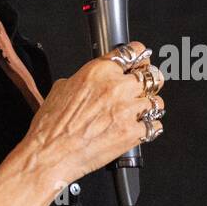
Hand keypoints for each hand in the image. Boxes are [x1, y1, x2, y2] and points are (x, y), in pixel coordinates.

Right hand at [23, 41, 165, 183]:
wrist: (49, 154)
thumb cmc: (51, 126)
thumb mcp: (61, 88)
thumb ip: (84, 79)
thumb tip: (91, 80)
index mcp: (98, 71)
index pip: (133, 52)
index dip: (140, 56)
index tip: (142, 60)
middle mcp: (116, 87)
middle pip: (151, 76)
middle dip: (149, 83)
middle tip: (144, 89)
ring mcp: (126, 110)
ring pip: (156, 101)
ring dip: (149, 107)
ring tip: (140, 112)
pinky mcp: (132, 132)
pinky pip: (155, 125)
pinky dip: (150, 127)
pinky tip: (141, 128)